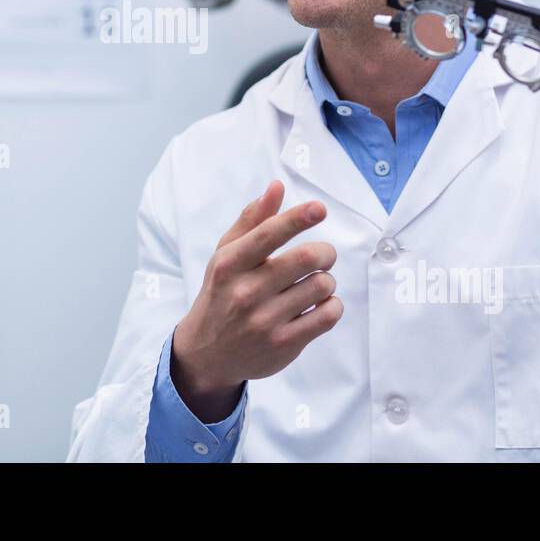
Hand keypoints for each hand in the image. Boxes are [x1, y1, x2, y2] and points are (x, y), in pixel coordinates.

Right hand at [172, 180, 341, 422]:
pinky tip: (319, 303)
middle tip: (323, 255)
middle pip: (307, 259)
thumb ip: (252, 220)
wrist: (207, 353)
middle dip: (325, 252)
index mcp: (229, 264)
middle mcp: (245, 292)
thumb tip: (276, 187)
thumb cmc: (222, 294)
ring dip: (327, 280)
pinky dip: (332, 305)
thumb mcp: (226, 256)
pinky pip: (327, 316)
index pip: (268, 234)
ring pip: (321, 286)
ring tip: (315, 282)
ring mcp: (265, 321)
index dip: (297, 218)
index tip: (319, 208)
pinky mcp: (283, 345)